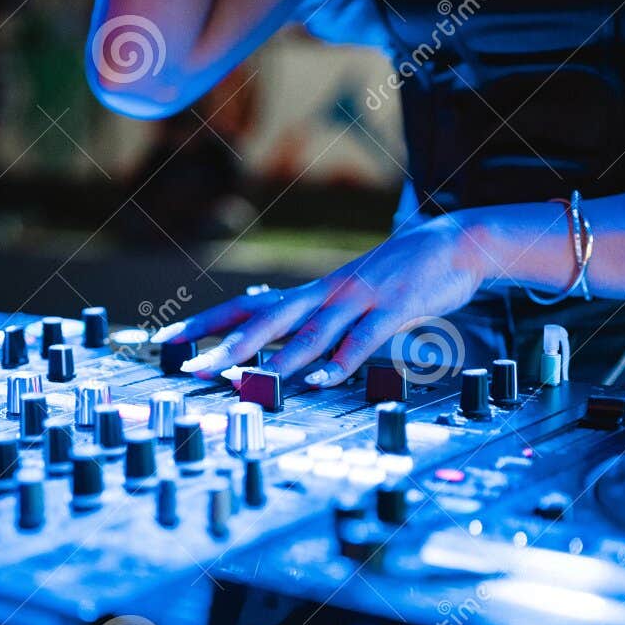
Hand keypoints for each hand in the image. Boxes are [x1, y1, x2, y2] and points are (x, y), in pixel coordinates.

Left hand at [157, 216, 487, 385]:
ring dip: (276, 360)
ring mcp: (358, 299)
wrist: (454, 242)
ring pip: (310, 332)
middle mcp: (327, 293)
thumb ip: (320, 318)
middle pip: (266, 320)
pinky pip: (362, 339)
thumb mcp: (351, 296)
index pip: (249, 306)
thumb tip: (287, 342)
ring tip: (244, 381)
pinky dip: (341, 362)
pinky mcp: (392, 308)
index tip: (169, 339)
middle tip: (191, 369)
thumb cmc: (401, 276)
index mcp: (313, 294)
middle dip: (226, 347)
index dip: (208, 323)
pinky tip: (323, 381)